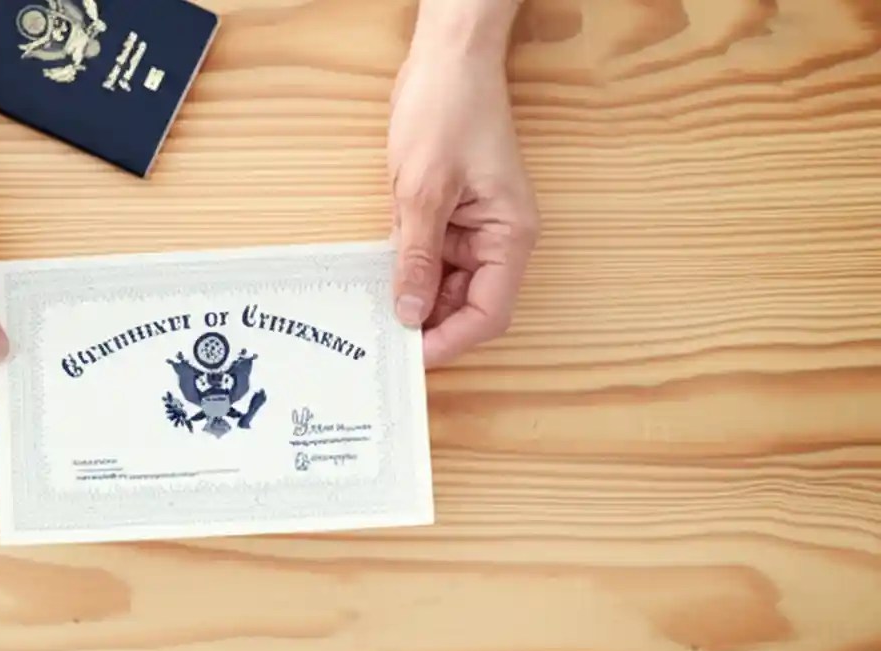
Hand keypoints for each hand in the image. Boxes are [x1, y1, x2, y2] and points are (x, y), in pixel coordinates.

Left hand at [388, 19, 538, 366]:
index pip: (489, 312)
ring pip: (447, 285)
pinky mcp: (451, 215)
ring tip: (376, 309)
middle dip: (430, 323)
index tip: (412, 356)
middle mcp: (499, 237)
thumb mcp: (423, 191)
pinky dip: (409, 268)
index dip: (452, 340)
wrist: (446, 58)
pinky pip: (432, 257)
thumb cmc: (448, 109)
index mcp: (510, 235)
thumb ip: (417, 258)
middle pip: (469, 305)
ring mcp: (474, 227)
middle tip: (384, 340)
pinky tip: (380, 277)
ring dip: (416, 296)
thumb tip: (409, 312)